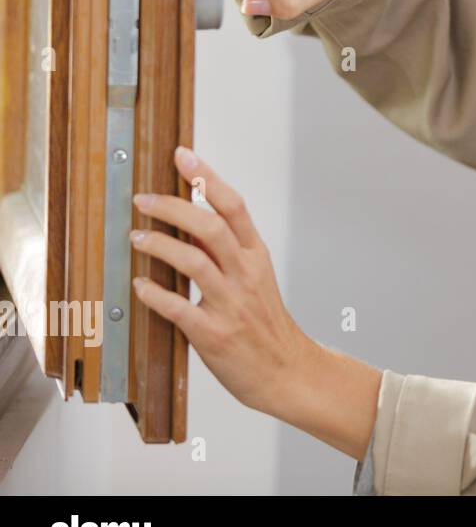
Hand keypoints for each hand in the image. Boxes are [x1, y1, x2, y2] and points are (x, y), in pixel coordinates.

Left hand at [130, 147, 381, 461]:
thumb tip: (189, 221)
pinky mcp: (214, 334)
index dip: (207, 177)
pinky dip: (155, 294)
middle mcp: (245, 275)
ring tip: (136, 236)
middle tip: (143, 198)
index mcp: (257, 257)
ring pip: (193, 262)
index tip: (183, 155)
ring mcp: (231, 304)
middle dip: (173, 206)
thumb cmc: (267, 326)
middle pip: (210, 226)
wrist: (287, 371)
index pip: (234, 206)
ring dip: (159, 245)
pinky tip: (139, 286)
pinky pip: (179, 308)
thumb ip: (227, 252)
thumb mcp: (256, 279)